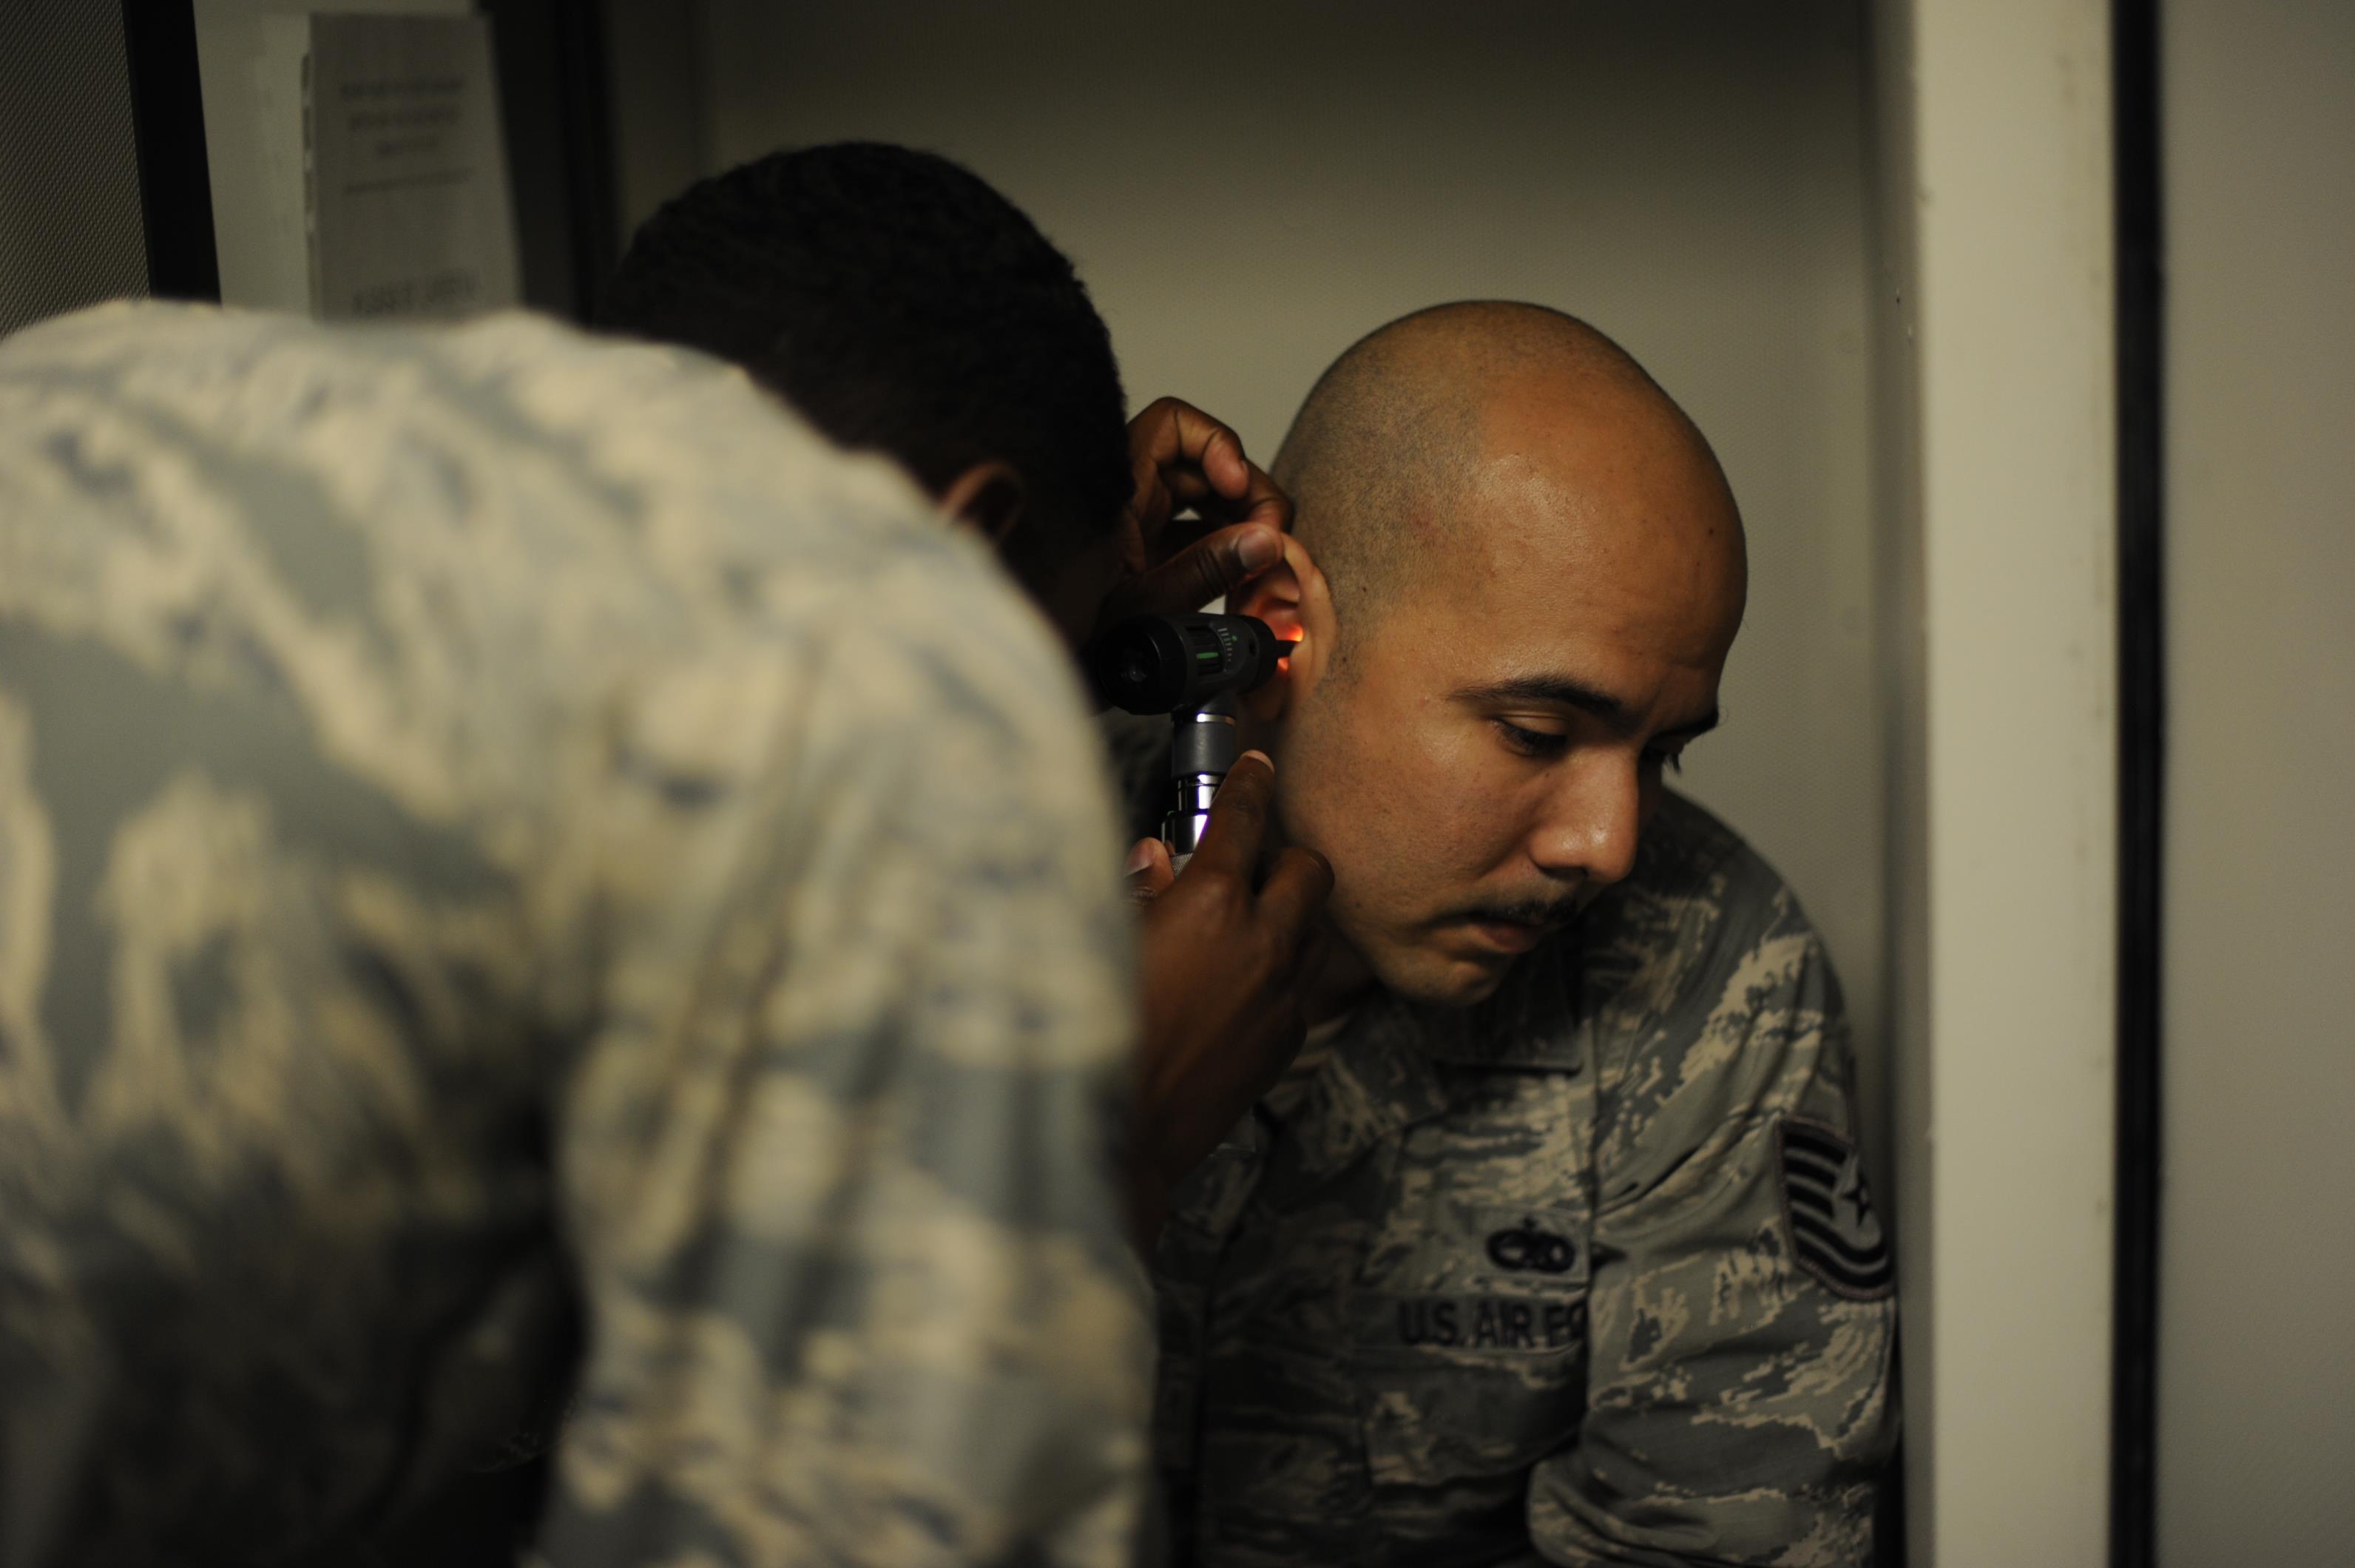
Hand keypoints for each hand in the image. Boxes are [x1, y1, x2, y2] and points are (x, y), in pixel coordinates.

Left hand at [1093, 398, 1292, 640]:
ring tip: (1263, 565)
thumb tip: (1265, 542)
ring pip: (1208, 498)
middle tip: (1270, 540)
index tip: (1238, 486)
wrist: (1046, 665)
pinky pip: (1198, 531)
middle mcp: (1129, 494)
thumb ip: (1206, 571)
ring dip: (1244, 524)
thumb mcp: (1143, 606)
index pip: (1173, 425)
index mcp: (1115, 488)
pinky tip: (1245, 577)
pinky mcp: (1150, 550)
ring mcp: (1142, 521)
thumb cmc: (1070, 639)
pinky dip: (1227, 548)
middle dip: (1247, 495)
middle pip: (1204, 463)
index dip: (1216, 444)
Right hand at [1124, 751, 1331, 1246]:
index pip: (1243, 819)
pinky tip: (1238, 978)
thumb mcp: (1101, 938)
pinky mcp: (1285, 1039)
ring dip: (1287, 912)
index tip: (1253, 766)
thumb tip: (1154, 858)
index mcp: (1209, 904)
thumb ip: (1135, 888)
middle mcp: (1261, 943)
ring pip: (1314, 927)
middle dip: (1282, 853)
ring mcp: (1281, 994)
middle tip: (1250, 856)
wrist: (1123, 1135)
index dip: (1248, 784)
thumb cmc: (1095, 1034)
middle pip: (1308, 869)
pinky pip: (1302, 983)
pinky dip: (1281, 966)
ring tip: (1244, 919)